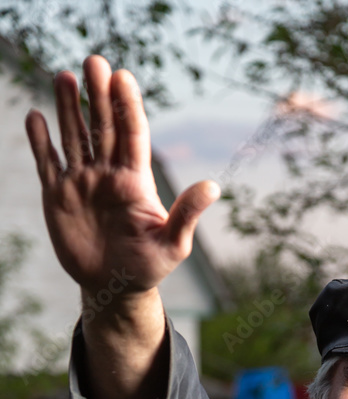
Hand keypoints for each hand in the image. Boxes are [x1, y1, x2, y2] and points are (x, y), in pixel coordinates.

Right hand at [25, 55, 219, 302]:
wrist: (114, 288)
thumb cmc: (148, 267)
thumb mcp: (173, 244)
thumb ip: (187, 214)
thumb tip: (214, 186)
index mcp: (136, 181)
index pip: (132, 134)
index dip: (127, 106)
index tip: (123, 77)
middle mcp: (108, 174)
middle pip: (102, 127)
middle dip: (98, 95)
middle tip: (95, 62)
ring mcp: (82, 182)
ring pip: (74, 137)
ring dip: (68, 108)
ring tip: (63, 77)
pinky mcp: (58, 196)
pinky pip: (48, 162)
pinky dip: (41, 142)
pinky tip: (35, 117)